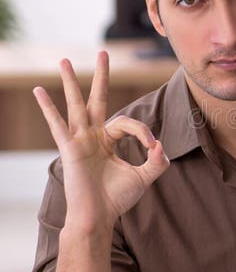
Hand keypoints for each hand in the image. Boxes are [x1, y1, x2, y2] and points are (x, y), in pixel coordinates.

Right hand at [33, 51, 169, 233]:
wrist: (98, 218)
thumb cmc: (116, 200)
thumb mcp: (144, 178)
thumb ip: (157, 161)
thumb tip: (161, 146)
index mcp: (109, 140)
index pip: (128, 123)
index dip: (143, 132)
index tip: (152, 148)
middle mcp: (93, 136)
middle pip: (97, 99)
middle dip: (101, 77)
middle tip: (103, 53)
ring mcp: (80, 140)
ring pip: (76, 105)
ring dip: (70, 82)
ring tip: (64, 60)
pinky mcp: (69, 148)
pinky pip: (58, 125)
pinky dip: (48, 108)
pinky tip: (39, 91)